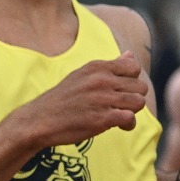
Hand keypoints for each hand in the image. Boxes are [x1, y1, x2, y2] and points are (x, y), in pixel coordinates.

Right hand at [15, 53, 146, 146]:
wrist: (39, 120)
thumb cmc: (62, 99)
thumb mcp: (82, 75)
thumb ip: (109, 66)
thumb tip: (130, 54)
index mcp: (97, 67)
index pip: (134, 68)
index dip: (131, 81)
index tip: (120, 90)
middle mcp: (101, 80)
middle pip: (140, 87)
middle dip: (133, 98)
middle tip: (119, 106)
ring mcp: (102, 99)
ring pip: (139, 102)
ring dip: (132, 112)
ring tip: (119, 116)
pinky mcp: (102, 118)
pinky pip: (130, 118)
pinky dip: (127, 124)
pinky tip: (118, 126)